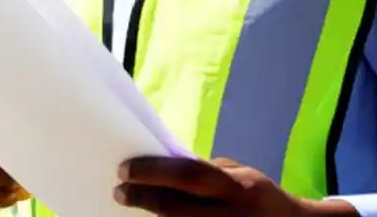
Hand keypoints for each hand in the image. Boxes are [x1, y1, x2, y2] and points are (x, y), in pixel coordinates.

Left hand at [115, 156, 356, 215]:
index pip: (187, 175)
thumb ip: (206, 172)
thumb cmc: (258, 196)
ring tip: (128, 206)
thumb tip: (163, 166)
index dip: (152, 172)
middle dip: (141, 199)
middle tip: (118, 191)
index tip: (123, 170)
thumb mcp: (239, 175)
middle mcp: (229, 214)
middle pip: (174, 208)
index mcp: (235, 188)